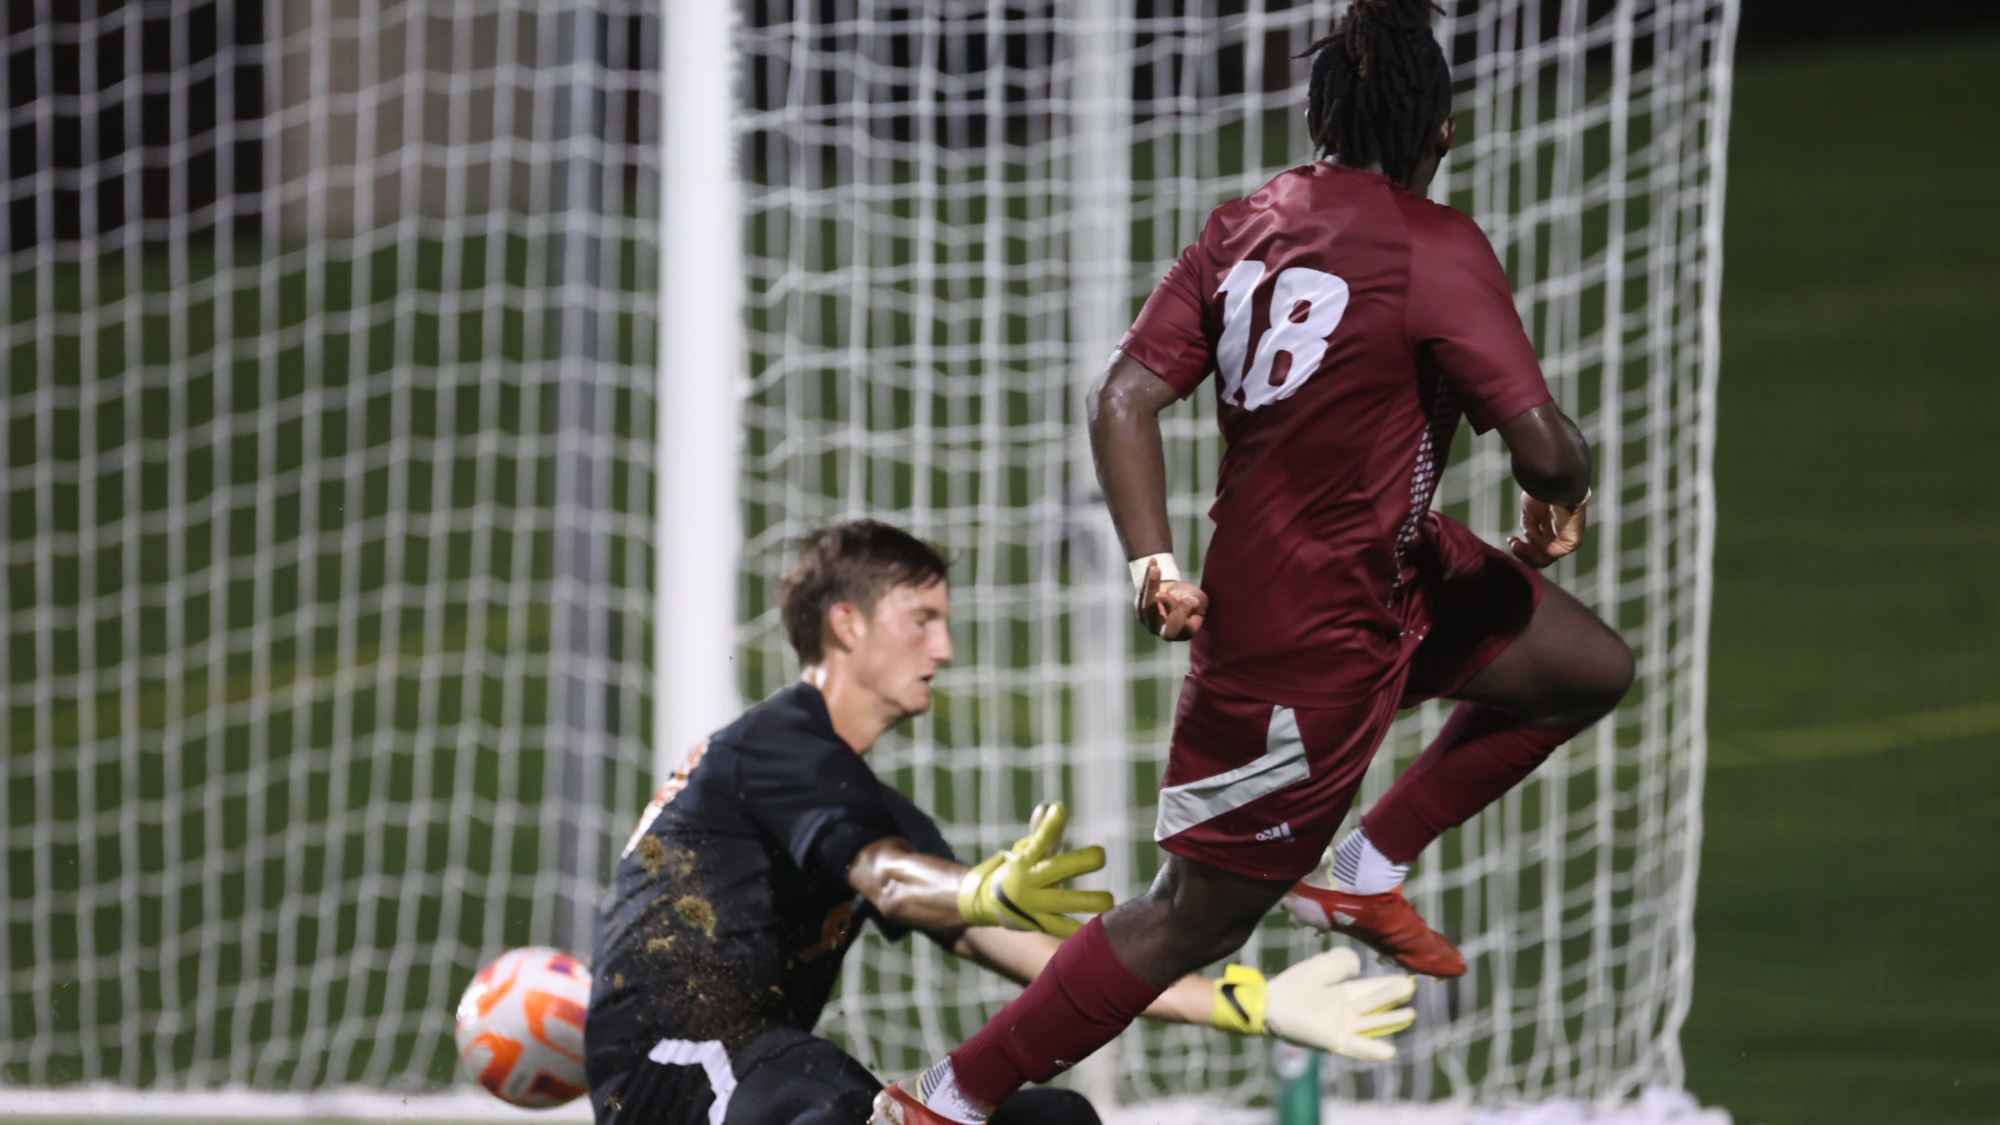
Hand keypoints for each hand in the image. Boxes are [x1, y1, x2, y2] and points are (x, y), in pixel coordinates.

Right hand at [957, 803, 1113, 937]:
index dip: (1049, 825)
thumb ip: (1042, 831)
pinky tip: (1101, 932)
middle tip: (1101, 855)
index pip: (1038, 839)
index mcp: (1024, 859)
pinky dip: (1080, 931)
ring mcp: (1034, 904)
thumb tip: (1051, 807)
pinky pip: (1063, 929)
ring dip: (1089, 901)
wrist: (988, 903)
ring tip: (1110, 900)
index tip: (1059, 810)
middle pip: (1056, 870)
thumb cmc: (1017, 869)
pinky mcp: (1040, 924)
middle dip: (1080, 862)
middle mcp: (1028, 881)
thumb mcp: (1024, 849)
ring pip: (1064, 903)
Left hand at [1135, 559, 1207, 640]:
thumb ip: (1197, 602)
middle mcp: (1161, 631)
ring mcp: (1148, 621)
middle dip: (1159, 604)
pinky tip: (1153, 561)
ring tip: (1156, 568)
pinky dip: (1148, 576)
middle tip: (1162, 592)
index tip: (1187, 599)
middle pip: (1156, 619)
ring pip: (1147, 605)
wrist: (1177, 592)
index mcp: (1180, 633)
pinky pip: (1143, 591)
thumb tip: (1188, 602)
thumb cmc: (1192, 598)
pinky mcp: (1140, 608)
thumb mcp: (1199, 599)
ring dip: (1151, 585)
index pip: (1177, 628)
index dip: (1180, 614)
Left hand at [1207, 949, 1416, 1061]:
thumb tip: (1359, 965)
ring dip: (1390, 1020)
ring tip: (1410, 1015)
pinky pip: (1358, 1047)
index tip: (1407, 981)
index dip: (1388, 985)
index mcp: (1343, 993)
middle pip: (1374, 1004)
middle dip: (1392, 997)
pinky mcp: (1334, 1041)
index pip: (1370, 989)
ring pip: (1372, 1024)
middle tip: (1411, 988)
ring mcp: (1342, 1027)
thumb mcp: (1321, 967)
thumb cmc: (1294, 985)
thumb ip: (1340, 962)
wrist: (1271, 1005)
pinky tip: (1390, 1051)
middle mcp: (1345, 1011)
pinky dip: (1373, 1050)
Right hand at [1508, 491, 1587, 568]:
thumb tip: (1527, 539)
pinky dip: (1538, 543)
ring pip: (1544, 559)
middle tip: (1512, 543)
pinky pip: (1550, 552)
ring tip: (1517, 542)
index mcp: (1550, 529)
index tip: (1510, 539)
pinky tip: (1532, 532)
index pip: (1536, 549)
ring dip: (1527, 552)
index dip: (1521, 548)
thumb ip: (1528, 527)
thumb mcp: (1530, 512)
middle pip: (1539, 558)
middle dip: (1522, 553)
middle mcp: (1559, 536)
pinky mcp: (1572, 542)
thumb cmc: (1543, 492)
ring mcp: (1566, 541)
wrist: (1556, 484)